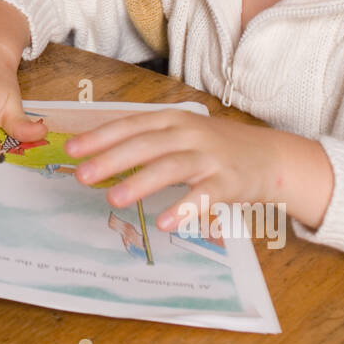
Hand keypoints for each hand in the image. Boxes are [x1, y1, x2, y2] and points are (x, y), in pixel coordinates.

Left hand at [65, 110, 333, 230]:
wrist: (272, 156)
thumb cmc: (216, 147)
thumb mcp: (181, 134)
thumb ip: (147, 141)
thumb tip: (99, 155)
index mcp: (172, 120)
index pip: (130, 125)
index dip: (100, 137)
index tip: (71, 149)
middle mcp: (188, 134)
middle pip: (144, 145)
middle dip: (110, 159)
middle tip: (82, 175)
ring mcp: (209, 157)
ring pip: (170, 167)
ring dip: (140, 182)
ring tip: (113, 199)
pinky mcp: (228, 181)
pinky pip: (204, 196)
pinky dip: (183, 208)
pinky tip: (163, 222)